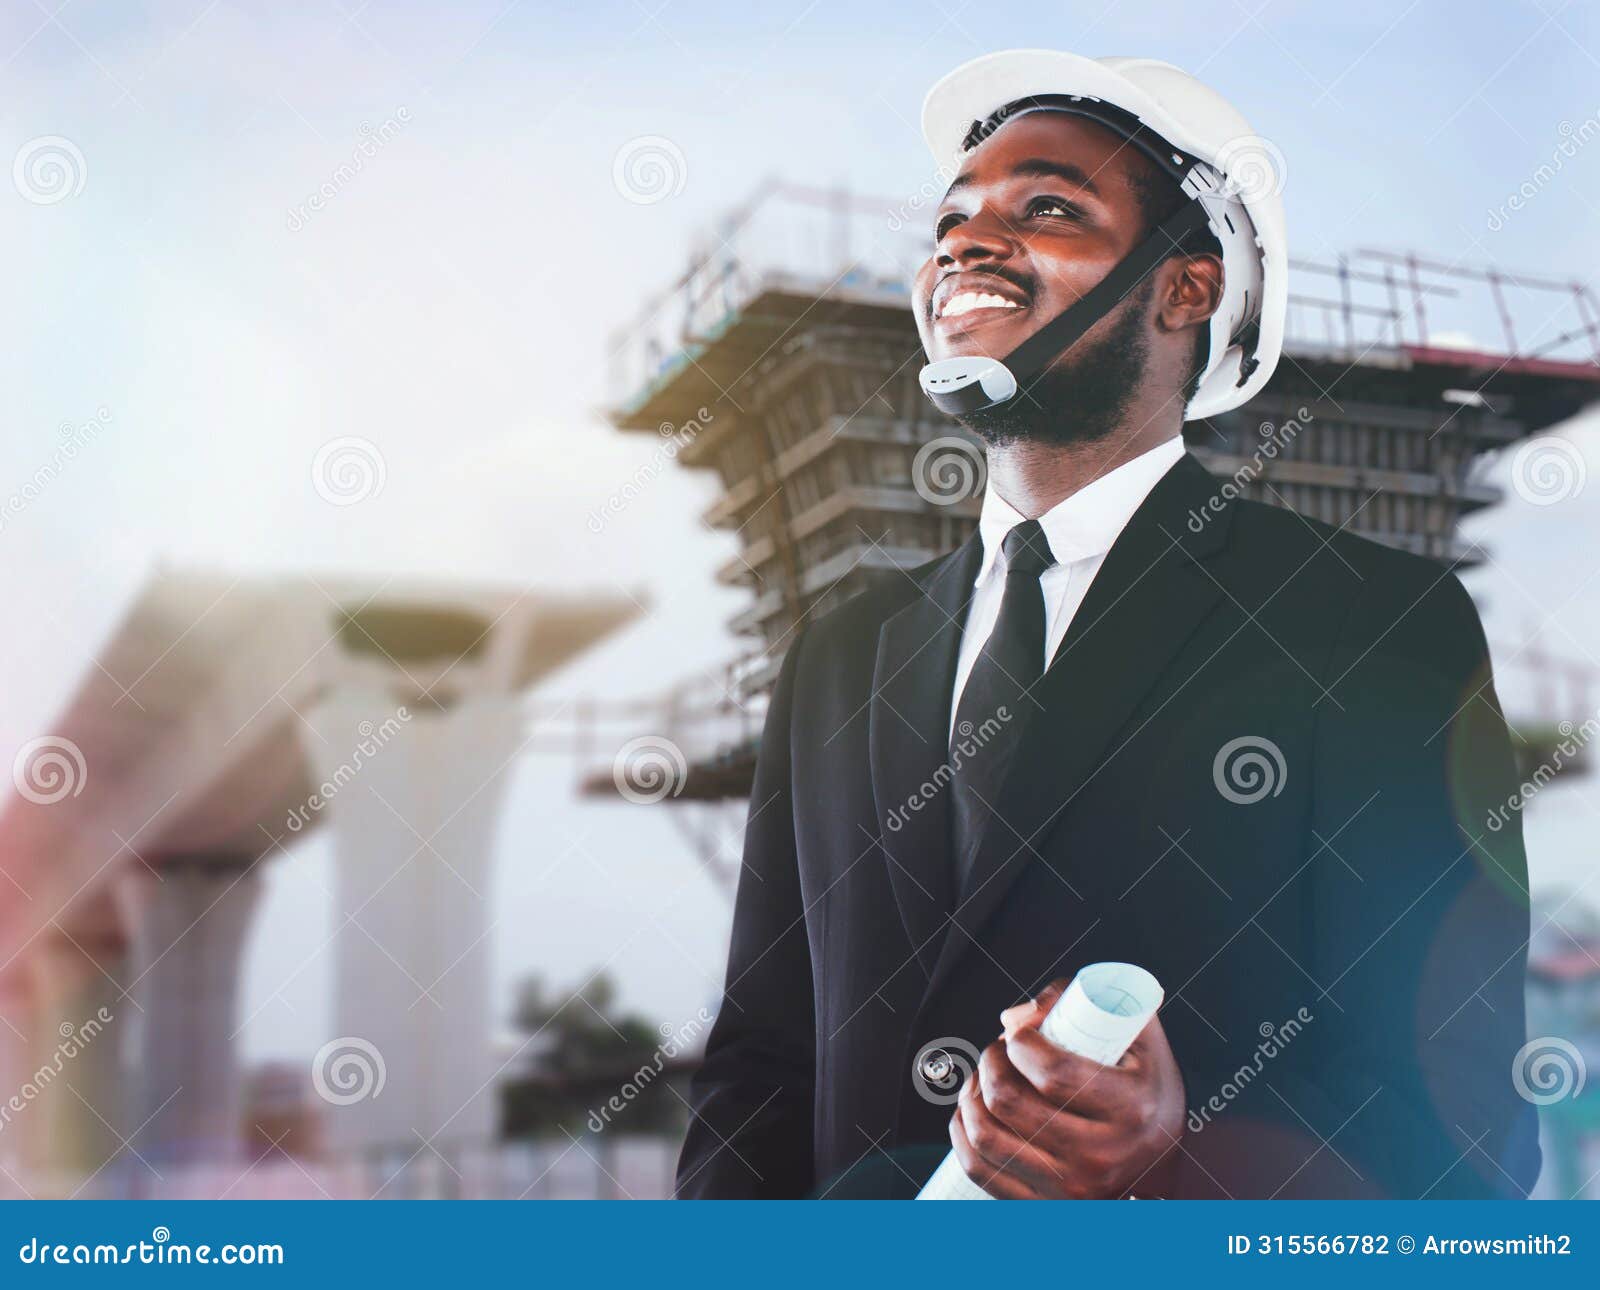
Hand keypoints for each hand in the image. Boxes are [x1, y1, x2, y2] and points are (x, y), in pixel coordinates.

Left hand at [948, 978, 1185, 1198]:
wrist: (1166, 1151)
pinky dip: (963, 1134)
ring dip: (971, 1095)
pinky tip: (971, 1110)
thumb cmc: (1146, 1082)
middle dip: (990, 1061)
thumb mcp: (1136, 1030)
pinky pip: (982, 1171)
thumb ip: (1080, 1001)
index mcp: (1130, 1108)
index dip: (1019, 1043)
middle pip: (1010, 1102)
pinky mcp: (1047, 1206)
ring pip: (987, 1137)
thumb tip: (1014, 1017)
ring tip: (983, 1077)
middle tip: (998, 1050)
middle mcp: (1101, 1156)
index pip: (1052, 1073)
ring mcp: (1072, 1187)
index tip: (1020, 1034)